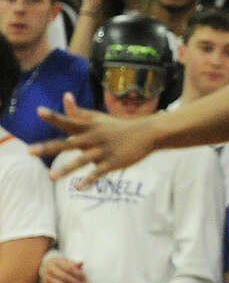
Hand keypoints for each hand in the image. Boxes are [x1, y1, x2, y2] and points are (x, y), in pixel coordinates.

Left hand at [33, 93, 160, 186]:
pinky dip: (89, 180)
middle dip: (48, 147)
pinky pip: (98, 173)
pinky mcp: (113, 162)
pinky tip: (78, 186)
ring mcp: (103, 151)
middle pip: (68, 142)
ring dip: (66, 168)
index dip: (54, 117)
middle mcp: (93, 138)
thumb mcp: (98, 118)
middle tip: (29, 151)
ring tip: (52, 177)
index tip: (39, 111)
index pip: (68, 121)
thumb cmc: (117, 126)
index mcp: (88, 127)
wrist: (146, 133)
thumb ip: (78, 112)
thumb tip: (65, 96)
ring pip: (82, 160)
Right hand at [40, 253, 85, 282]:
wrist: (46, 267)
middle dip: (76, 282)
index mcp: (56, 261)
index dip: (78, 274)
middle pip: (64, 277)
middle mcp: (50, 269)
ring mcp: (47, 278)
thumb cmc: (60, 264)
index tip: (84, 278)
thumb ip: (73, 263)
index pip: (69, 268)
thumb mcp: (66, 261)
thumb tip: (81, 263)